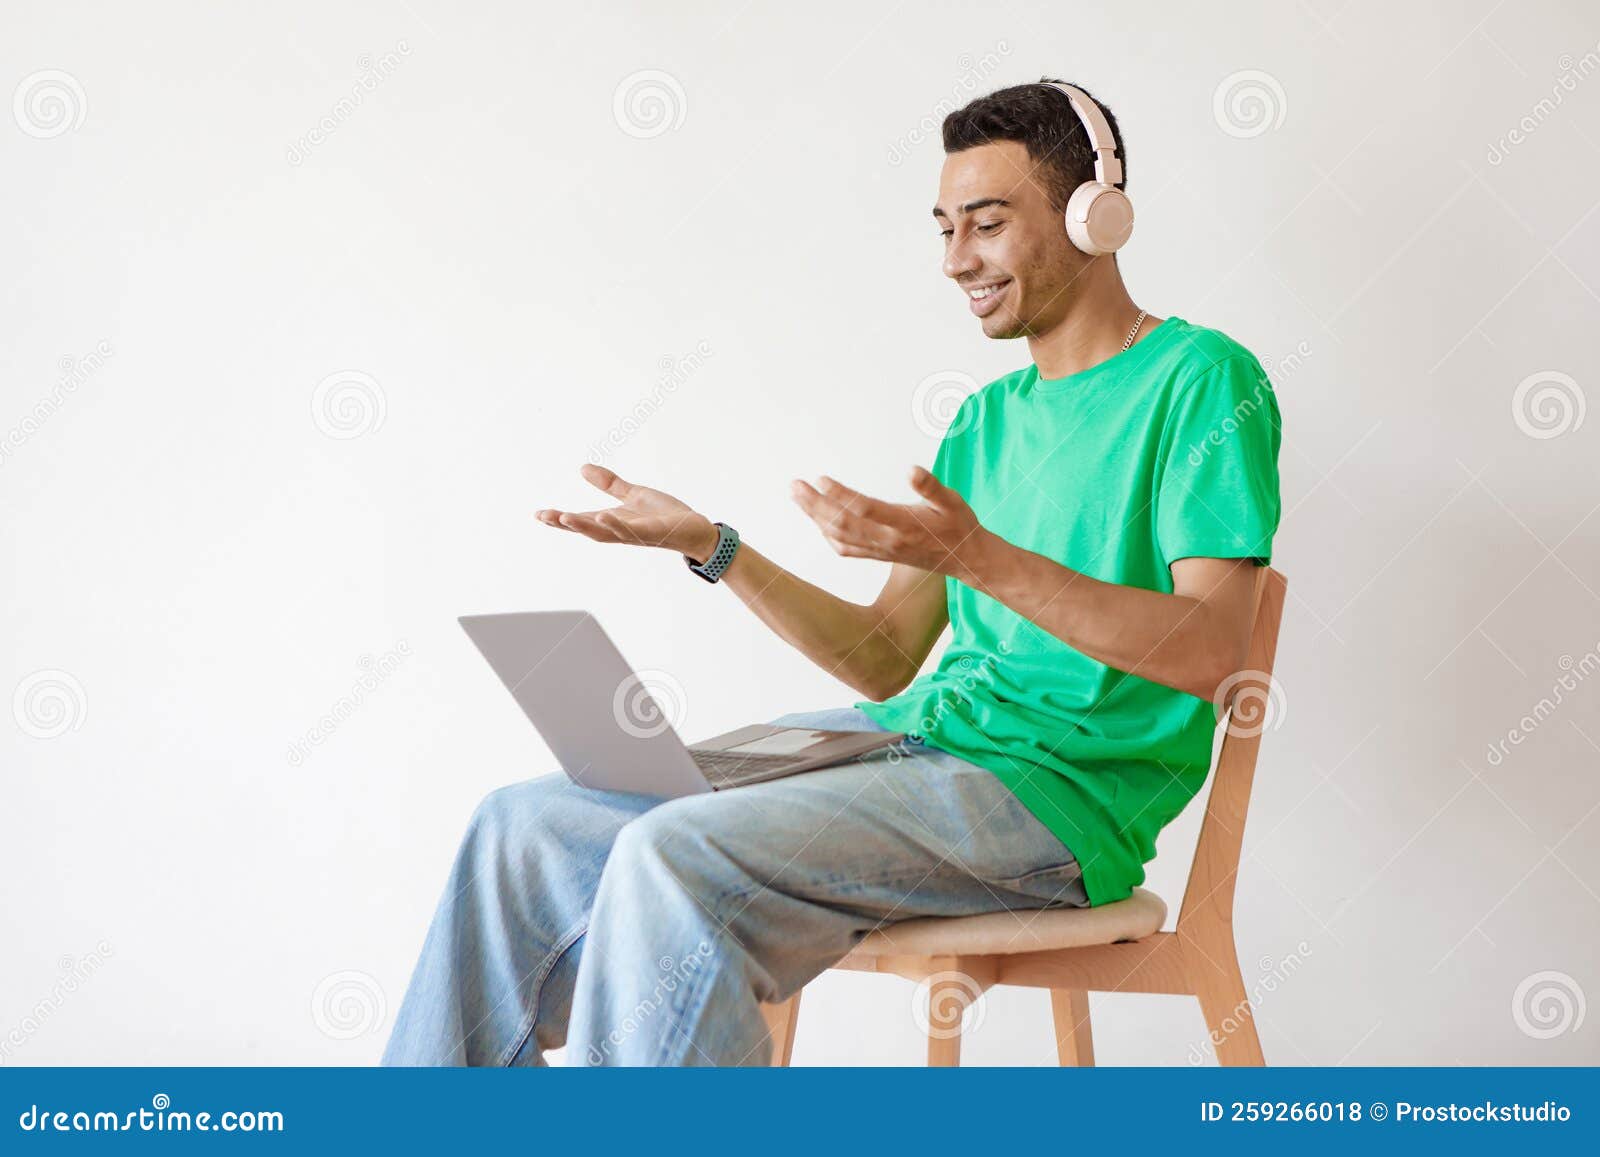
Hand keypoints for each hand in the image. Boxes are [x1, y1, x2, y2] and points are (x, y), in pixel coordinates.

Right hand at [536, 464, 717, 560]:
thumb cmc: (664, 516)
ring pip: (603, 533)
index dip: (560, 519)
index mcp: (613, 522)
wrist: (694, 530)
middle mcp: (619, 531)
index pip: (581, 520)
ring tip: (563, 517)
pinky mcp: (651, 533)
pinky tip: (603, 515)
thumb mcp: (633, 494)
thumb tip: (582, 468)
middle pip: (586, 529)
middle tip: (542, 516)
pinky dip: (615, 524)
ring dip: (583, 526)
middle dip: (563, 524)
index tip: (538, 513)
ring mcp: (634, 534)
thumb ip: (609, 484)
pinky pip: (630, 530)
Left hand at [790, 466, 993, 578]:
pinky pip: (846, 549)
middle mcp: (887, 541)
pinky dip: (827, 535)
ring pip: (839, 537)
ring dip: (815, 517)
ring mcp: (880, 550)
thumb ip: (931, 487)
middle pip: (842, 524)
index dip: (840, 495)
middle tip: (794, 485)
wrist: (965, 560)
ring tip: (799, 496)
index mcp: (904, 525)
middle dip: (815, 504)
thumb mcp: (952, 501)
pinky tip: (818, 520)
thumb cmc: (958, 526)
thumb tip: (911, 470)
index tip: (821, 479)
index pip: (864, 509)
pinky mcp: (878, 555)